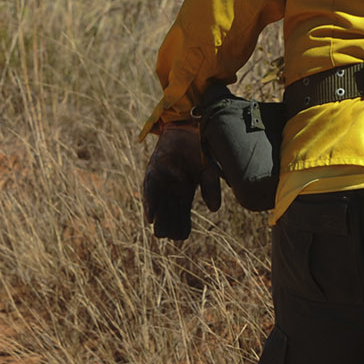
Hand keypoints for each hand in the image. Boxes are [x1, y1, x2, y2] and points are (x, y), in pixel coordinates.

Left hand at [142, 124, 219, 240]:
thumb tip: (214, 209)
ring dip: (159, 218)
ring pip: (157, 206)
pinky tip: (150, 217)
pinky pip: (149, 190)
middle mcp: (170, 191)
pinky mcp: (151, 171)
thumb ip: (211, 188)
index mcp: (185, 194)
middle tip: (170, 235)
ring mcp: (160, 182)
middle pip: (168, 215)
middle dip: (168, 225)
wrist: (188, 127)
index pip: (182, 217)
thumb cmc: (199, 149)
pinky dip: (150, 203)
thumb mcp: (208, 170)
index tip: (182, 236)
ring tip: (159, 231)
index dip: (181, 227)